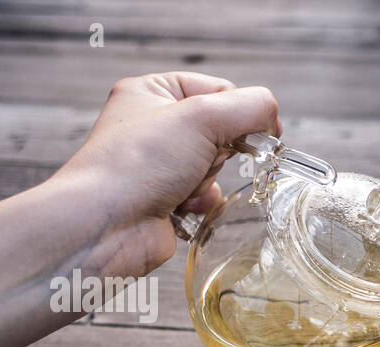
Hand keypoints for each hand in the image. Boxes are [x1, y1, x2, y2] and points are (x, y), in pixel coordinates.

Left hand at [52, 72, 280, 277]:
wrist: (106, 225)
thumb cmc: (137, 163)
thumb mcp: (201, 117)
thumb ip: (249, 107)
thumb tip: (273, 119)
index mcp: (153, 92)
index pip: (220, 89)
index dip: (241, 112)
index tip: (257, 133)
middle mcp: (154, 125)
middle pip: (222, 131)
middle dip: (219, 152)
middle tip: (200, 158)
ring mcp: (159, 164)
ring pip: (217, 166)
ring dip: (209, 180)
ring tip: (181, 185)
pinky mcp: (166, 198)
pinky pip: (207, 195)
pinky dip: (202, 202)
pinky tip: (180, 207)